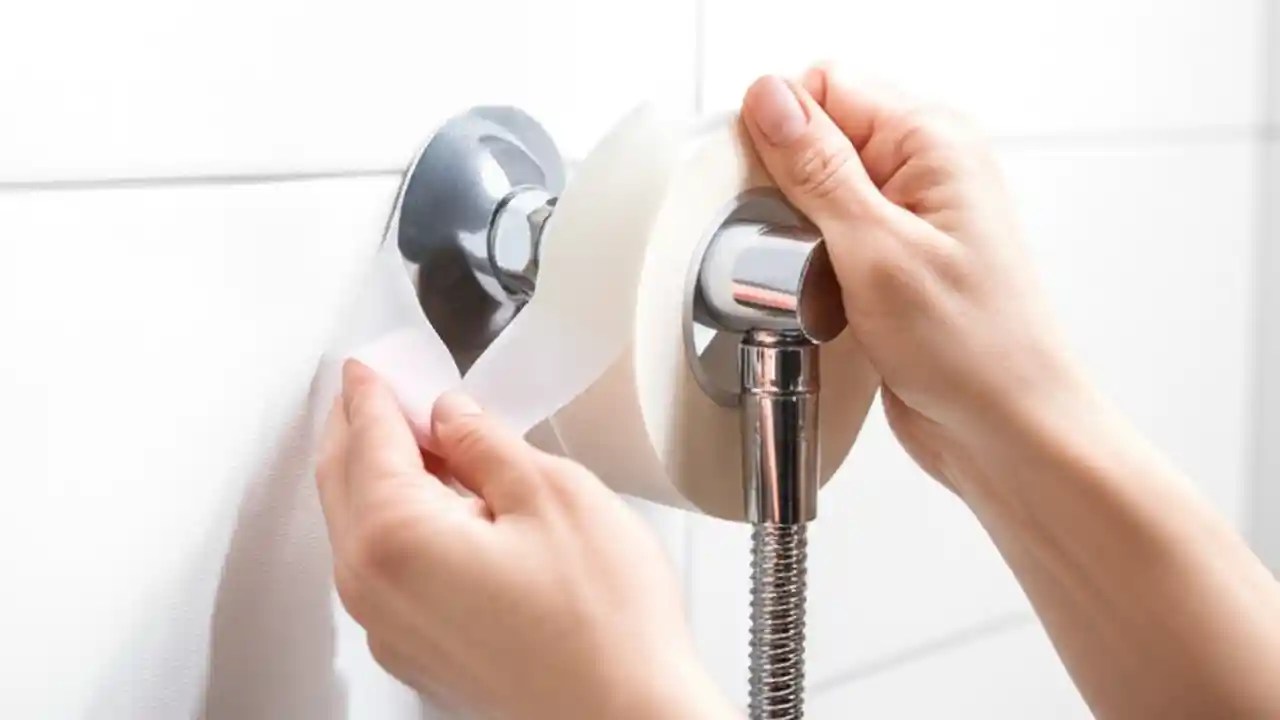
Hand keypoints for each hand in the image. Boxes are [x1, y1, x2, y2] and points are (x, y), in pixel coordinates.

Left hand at [316, 361, 734, 719]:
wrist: (627, 719)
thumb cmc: (604, 627)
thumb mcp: (552, 494)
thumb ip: (486, 443)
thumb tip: (452, 417)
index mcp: (396, 536)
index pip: (367, 437)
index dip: (372, 389)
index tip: (373, 363)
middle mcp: (374, 588)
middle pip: (344, 480)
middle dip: (361, 426)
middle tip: (390, 388)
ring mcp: (390, 628)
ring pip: (360, 526)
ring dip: (379, 474)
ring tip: (426, 439)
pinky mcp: (417, 651)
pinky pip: (385, 567)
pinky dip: (397, 523)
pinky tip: (444, 505)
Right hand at [740, 67, 1095, 490]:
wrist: (1006, 433)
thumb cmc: (975, 350)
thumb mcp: (876, 251)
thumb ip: (816, 168)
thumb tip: (769, 97)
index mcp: (932, 141)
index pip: (825, 86)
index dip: (781, 131)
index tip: (769, 192)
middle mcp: (923, 168)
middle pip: (816, 136)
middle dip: (784, 188)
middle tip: (801, 251)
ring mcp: (907, 215)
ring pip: (814, 192)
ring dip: (794, 235)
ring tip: (820, 284)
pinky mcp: (889, 259)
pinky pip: (825, 237)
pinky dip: (807, 266)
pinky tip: (823, 300)